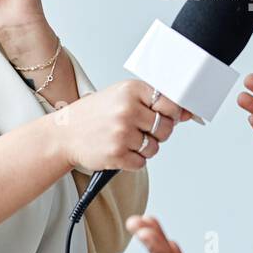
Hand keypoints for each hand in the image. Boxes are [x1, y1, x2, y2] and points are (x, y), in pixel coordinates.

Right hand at [54, 80, 192, 172]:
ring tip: (126, 140)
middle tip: (140, 130)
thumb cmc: (96, 115)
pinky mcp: (117, 154)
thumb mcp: (122, 97)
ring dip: (144, 148)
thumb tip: (188, 113)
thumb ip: (153, 103)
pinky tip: (119, 150)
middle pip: (166, 128)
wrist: (64, 134)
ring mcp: (122, 132)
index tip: (167, 117)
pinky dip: (133, 160)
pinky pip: (141, 163)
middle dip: (158, 133)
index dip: (172, 114)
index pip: (171, 104)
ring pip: (154, 148)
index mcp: (132, 90)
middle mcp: (128, 109)